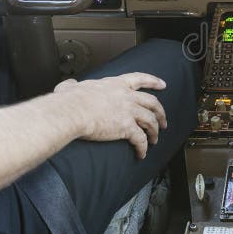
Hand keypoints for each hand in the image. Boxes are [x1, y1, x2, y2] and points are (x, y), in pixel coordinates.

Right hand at [53, 73, 167, 158]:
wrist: (71, 112)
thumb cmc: (68, 101)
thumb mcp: (71, 87)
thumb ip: (72, 85)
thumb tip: (69, 84)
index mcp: (115, 85)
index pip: (140, 79)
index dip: (153, 82)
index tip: (163, 84)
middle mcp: (126, 96)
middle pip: (152, 102)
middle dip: (160, 112)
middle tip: (164, 121)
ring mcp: (128, 111)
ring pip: (150, 121)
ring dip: (155, 131)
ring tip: (155, 140)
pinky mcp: (126, 127)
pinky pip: (140, 139)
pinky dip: (143, 147)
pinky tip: (142, 154)